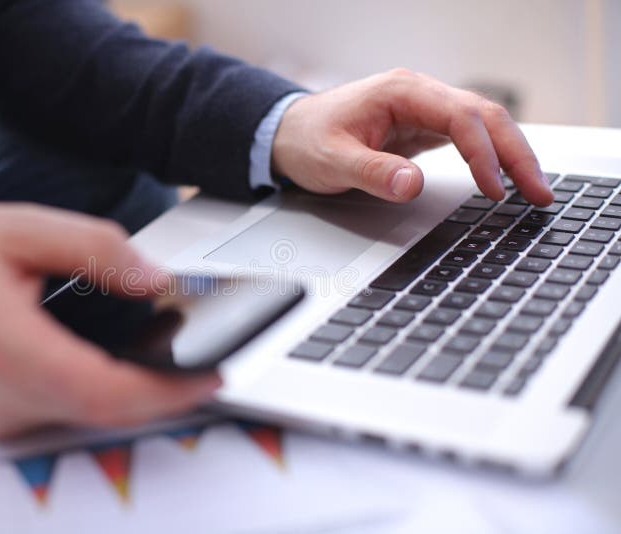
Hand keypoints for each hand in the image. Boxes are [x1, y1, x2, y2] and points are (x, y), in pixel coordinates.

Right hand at [0, 204, 220, 437]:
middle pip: (106, 413)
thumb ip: (95, 248)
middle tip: (204, 368)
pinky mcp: (2, 416)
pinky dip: (106, 397)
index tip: (209, 376)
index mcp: (9, 347)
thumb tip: (153, 277)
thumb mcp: (22, 228)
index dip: (166, 391)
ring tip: (176, 365)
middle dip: (164, 396)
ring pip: (90, 420)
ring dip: (138, 398)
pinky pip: (67, 416)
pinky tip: (129, 370)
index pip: (105, 390)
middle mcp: (4, 395)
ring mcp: (0, 414)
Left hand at [272, 68, 552, 205]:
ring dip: (511, 155)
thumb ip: (373, 172)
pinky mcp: (423, 127)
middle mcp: (419, 95)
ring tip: (534, 191)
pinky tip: (504, 179)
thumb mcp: (333, 160)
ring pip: (483, 125)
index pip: (460, 117)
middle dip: (516, 154)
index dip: (483, 153)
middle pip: (485, 116)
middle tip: (540, 193)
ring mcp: (424, 110)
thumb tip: (413, 184)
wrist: (289, 133)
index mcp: (401, 92)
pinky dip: (490, 158)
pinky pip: (468, 138)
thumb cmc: (307, 139)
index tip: (495, 188)